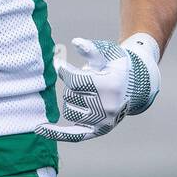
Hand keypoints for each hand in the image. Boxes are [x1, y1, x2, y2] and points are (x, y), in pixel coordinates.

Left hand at [35, 33, 160, 142]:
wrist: (136, 87)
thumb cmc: (118, 66)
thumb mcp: (109, 54)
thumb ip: (92, 49)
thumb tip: (76, 42)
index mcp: (109, 86)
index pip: (75, 80)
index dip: (63, 70)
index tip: (57, 64)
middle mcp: (107, 107)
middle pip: (71, 95)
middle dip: (73, 85)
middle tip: (83, 78)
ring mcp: (104, 121)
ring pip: (69, 111)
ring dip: (72, 100)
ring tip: (86, 91)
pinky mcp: (99, 130)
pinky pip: (75, 135)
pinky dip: (57, 133)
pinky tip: (39, 129)